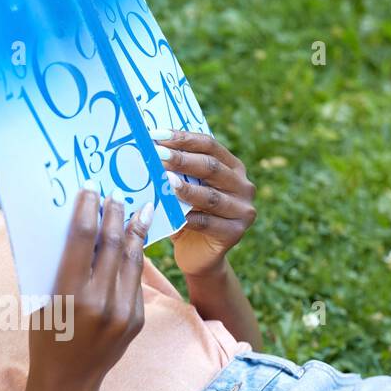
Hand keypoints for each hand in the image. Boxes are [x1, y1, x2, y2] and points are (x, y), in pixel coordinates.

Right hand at [27, 188, 150, 390]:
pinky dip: (133, 259)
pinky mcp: (136, 320)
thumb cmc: (46, 336)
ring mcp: (123, 313)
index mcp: (70, 294)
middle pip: (113, 243)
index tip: (90, 191)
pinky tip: (134, 245)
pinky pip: (135, 281)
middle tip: (116, 195)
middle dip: (115, 214)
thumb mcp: (44, 300)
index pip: (83, 238)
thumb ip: (62, 267)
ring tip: (136, 211)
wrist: (68, 381)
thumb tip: (81, 228)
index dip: (88, 209)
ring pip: (132, 260)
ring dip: (133, 232)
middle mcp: (101, 302)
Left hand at [150, 128, 256, 278]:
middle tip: (157, 155)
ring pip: (210, 196)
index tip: (156, 135)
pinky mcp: (235, 233)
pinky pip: (207, 223)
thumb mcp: (183, 190)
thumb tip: (147, 148)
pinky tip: (171, 215)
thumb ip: (176, 172)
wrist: (198, 256)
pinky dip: (188, 218)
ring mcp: (243, 210)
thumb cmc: (187, 216)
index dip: (183, 139)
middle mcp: (243, 186)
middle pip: (211, 167)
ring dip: (186, 189)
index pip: (209, 145)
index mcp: (233, 167)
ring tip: (165, 181)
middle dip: (181, 159)